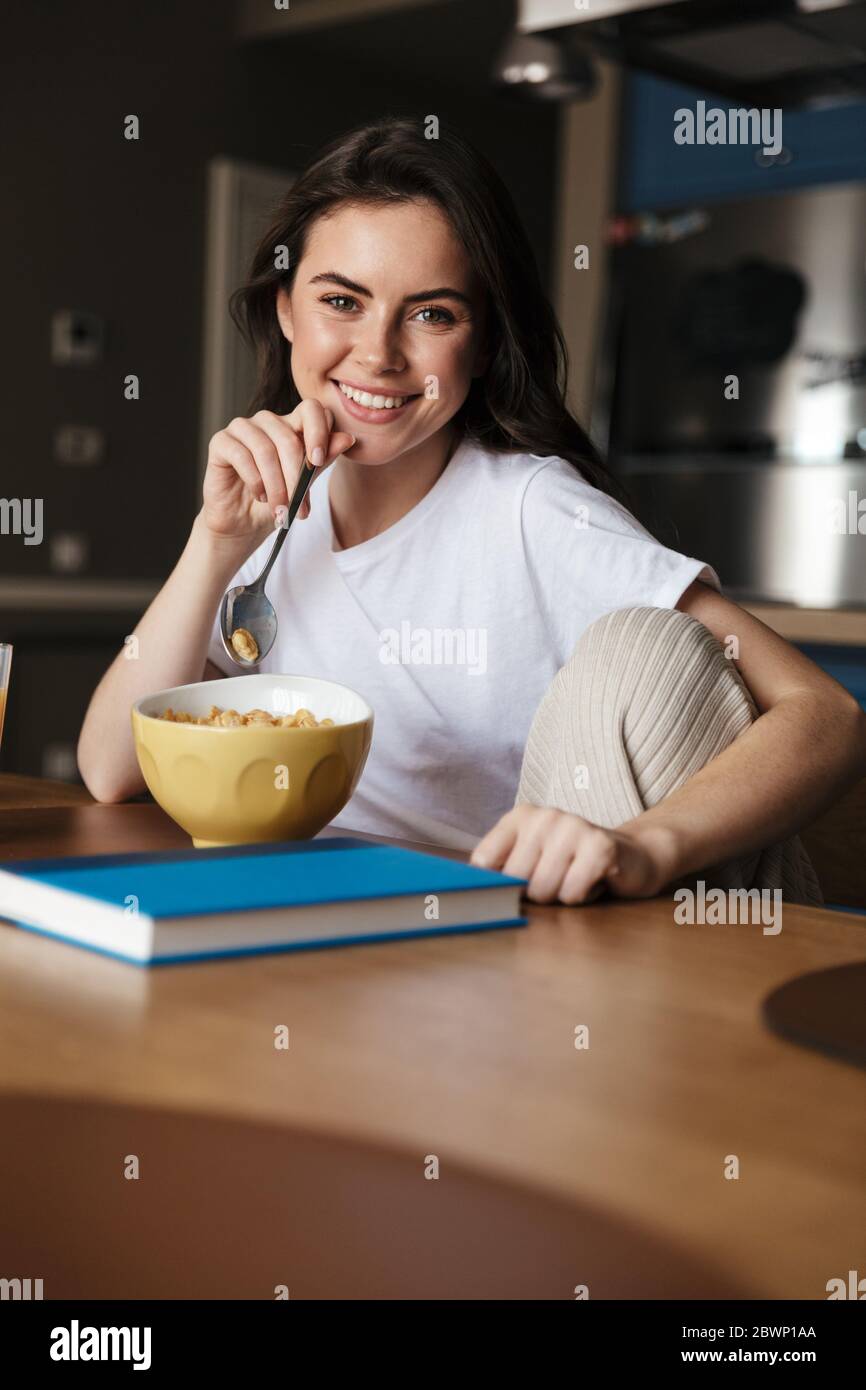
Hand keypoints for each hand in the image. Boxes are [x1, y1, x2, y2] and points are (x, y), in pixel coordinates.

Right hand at [202, 398, 354, 540]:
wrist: (243, 524)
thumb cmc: (275, 502)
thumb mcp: (304, 484)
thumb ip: (321, 460)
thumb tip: (347, 438)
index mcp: (292, 426)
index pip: (312, 410)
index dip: (319, 432)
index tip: (317, 463)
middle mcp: (268, 422)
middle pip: (288, 437)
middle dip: (296, 478)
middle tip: (299, 509)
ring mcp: (242, 428)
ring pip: (265, 449)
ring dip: (276, 485)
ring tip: (279, 509)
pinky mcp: (221, 442)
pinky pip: (241, 455)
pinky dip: (254, 480)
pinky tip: (259, 496)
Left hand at [469, 804, 673, 904]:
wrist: (633, 855)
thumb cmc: (572, 862)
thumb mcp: (532, 857)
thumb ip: (501, 867)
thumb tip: (468, 889)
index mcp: (521, 816)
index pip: (483, 861)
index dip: (496, 883)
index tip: (512, 885)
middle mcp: (545, 816)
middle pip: (515, 880)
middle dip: (535, 891)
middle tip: (557, 877)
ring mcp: (574, 827)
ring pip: (543, 890)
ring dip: (560, 895)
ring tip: (575, 876)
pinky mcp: (600, 847)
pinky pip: (571, 893)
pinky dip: (581, 897)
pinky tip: (593, 880)